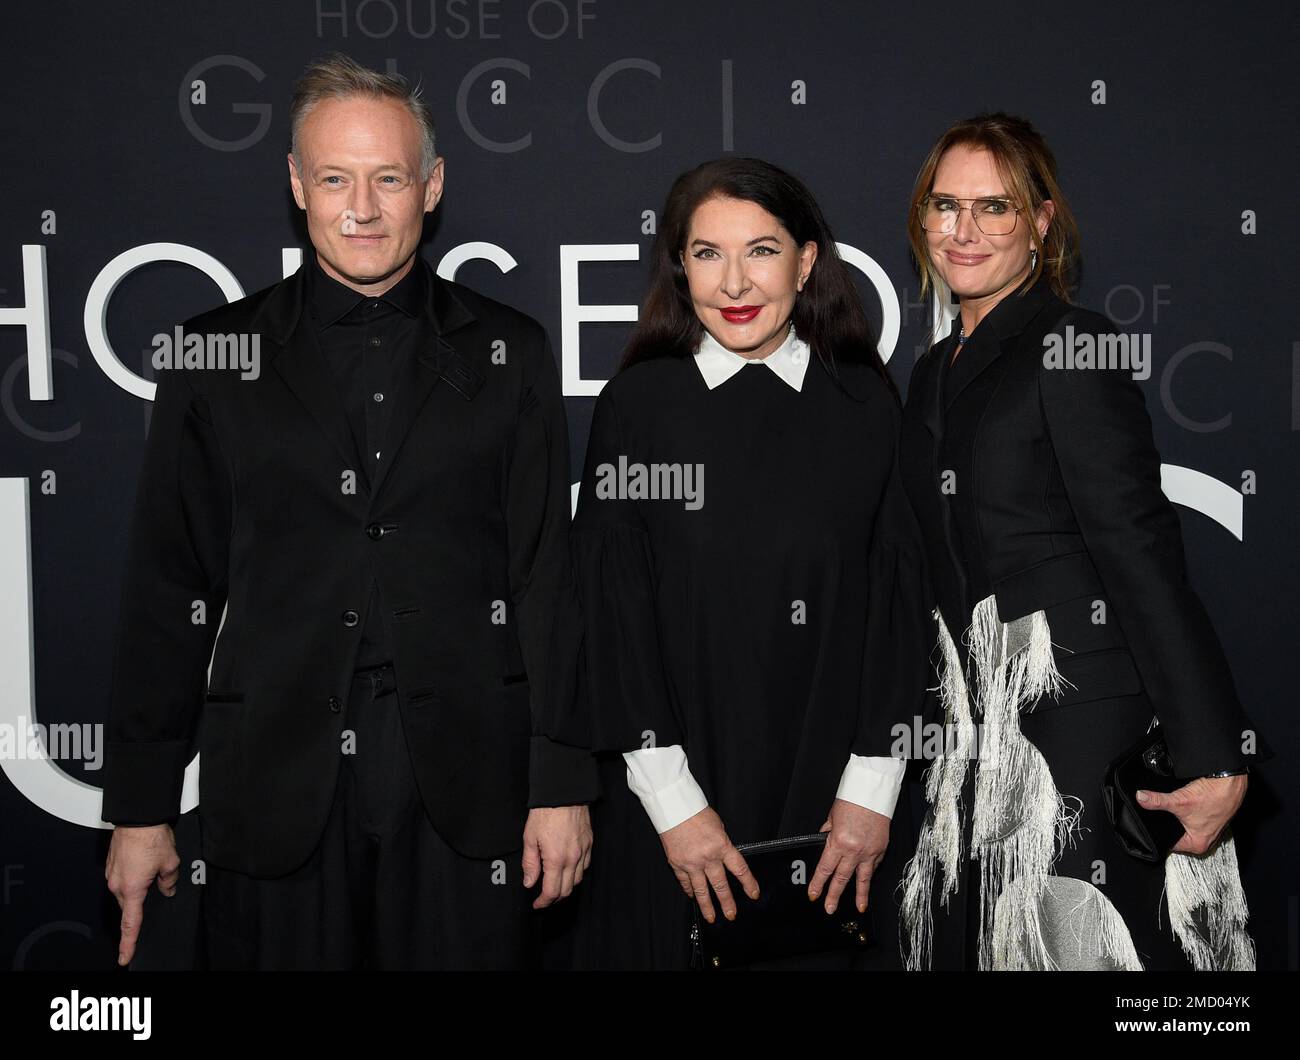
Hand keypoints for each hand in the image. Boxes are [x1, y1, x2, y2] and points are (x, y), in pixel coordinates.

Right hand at [104, 823, 179, 966]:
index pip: (130, 924)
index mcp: (132, 888)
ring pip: (126, 891)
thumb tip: (167, 889)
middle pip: (130, 906)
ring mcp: (112, 874)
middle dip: (141, 904)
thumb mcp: (170, 862)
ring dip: (139, 887)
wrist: (138, 816)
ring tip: (153, 868)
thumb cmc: (151, 836)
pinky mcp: (111, 865)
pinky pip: (122, 879)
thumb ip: (169, 881)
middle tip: (156, 887)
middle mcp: (117, 884)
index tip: (125, 957)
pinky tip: (144, 864)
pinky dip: (133, 877)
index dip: (128, 943)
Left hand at [521, 805, 591, 909]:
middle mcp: (573, 858)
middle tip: (543, 898)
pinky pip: (586, 865)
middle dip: (554, 898)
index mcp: (556, 859)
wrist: (564, 793)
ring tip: (555, 885)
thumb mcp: (529, 838)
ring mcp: (583, 851)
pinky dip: (577, 873)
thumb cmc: (545, 813)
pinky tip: (568, 869)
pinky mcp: (589, 843)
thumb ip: (530, 863)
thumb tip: (529, 883)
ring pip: (577, 880)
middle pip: (566, 890)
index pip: (552, 891)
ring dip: (566, 887)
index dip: (543, 902)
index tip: (536, 904)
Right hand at [660, 807, 758, 923]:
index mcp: (722, 846)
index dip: (748, 883)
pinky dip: (689, 890)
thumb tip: (725, 859)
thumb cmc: (696, 813)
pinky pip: (685, 882)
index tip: (753, 894)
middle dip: (727, 902)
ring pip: (701, 890)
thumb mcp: (719, 827)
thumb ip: (723, 845)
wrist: (674, 808)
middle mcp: (708, 857)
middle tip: (731, 914)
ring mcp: (691, 863)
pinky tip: (692, 896)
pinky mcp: (677, 863)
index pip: (739, 869)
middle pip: (720, 885)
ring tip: (711, 917)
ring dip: (707, 906)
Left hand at [809, 799, 889, 914]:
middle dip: (834, 895)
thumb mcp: (832, 816)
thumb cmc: (852, 799)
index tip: (813, 894)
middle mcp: (854, 850)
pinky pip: (874, 865)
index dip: (818, 883)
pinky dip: (869, 872)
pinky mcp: (881, 849)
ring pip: (863, 878)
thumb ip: (828, 833)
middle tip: (829, 908)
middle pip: (842, 878)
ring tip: (859, 907)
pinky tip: (866, 880)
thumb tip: (824, 842)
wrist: (874, 791)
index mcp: (838, 842)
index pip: (825, 869)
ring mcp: (869, 851)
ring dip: (860, 895)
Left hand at [1137, 774, 1247, 854]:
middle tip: (1161, 814)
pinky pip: (1192, 818)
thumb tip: (1141, 798)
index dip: (1157, 834)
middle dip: (1167, 824)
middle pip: (1176, 835)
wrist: (1231, 783)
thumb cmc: (1214, 797)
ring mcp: (1208, 829)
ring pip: (1184, 826)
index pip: (1169, 844)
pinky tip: (1185, 804)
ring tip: (1175, 808)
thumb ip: (1157, 801)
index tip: (1149, 825)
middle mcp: (1204, 840)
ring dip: (1178, 817)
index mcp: (1197, 845)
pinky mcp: (1210, 818)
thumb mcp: (1179, 801)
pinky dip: (1187, 811)